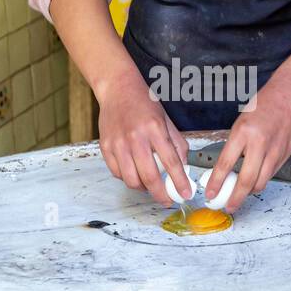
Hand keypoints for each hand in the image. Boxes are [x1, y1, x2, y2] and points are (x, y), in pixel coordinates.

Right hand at [98, 67, 191, 206]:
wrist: (117, 90)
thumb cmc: (144, 104)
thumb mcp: (166, 120)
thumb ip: (176, 145)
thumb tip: (183, 169)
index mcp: (154, 129)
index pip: (171, 162)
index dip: (179, 182)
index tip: (185, 194)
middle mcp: (135, 137)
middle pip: (149, 177)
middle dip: (161, 194)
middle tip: (167, 200)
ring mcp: (118, 143)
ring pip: (131, 180)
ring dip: (143, 188)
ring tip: (149, 185)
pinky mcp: (105, 146)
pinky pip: (117, 173)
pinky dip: (127, 178)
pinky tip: (134, 173)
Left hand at [203, 72, 290, 213]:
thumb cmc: (264, 105)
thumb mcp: (242, 122)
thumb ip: (236, 145)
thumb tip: (227, 168)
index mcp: (243, 132)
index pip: (226, 163)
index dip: (217, 183)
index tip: (210, 194)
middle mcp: (259, 143)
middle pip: (246, 180)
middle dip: (235, 198)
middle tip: (228, 206)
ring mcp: (275, 150)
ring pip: (261, 181)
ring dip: (250, 192)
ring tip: (241, 195)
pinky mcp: (286, 154)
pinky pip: (271, 174)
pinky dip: (262, 180)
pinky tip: (256, 180)